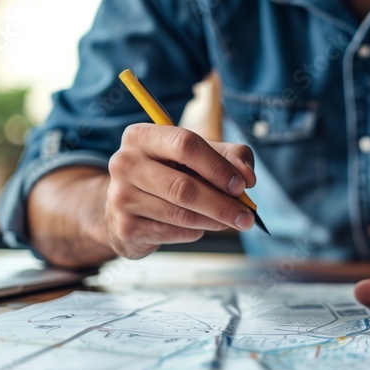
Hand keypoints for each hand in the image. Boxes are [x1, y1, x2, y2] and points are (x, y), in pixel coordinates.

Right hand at [105, 124, 256, 258]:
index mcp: (141, 136)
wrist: (128, 208)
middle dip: (223, 204)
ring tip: (231, 221)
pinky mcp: (126, 227)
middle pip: (184, 187)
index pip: (185, 144)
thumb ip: (230, 157)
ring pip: (182, 214)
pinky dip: (196, 231)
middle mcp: (125, 163)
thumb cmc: (170, 175)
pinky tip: (200, 225)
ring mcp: (122, 197)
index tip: (241, 185)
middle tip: (247, 216)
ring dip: (215, 220)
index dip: (218, 166)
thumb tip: (247, 177)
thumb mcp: (200, 157)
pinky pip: (174, 232)